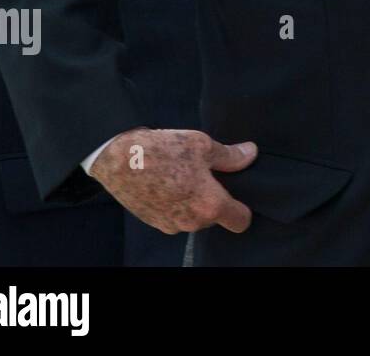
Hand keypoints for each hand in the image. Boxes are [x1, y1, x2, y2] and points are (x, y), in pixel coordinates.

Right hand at [90, 128, 256, 233]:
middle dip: (216, 199)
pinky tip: (169, 182)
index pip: (240, 221)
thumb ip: (231, 155)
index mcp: (209, 205)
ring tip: (185, 175)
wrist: (118, 159)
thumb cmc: (163, 150)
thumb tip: (251, 153)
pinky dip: (177, 203)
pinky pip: (176, 216)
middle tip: (207, 174)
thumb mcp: (203, 145)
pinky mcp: (154, 223)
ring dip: (194, 201)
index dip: (244, 208)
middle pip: (216, 217)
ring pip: (195, 217)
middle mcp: (191, 222)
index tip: (239, 194)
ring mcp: (170, 225)